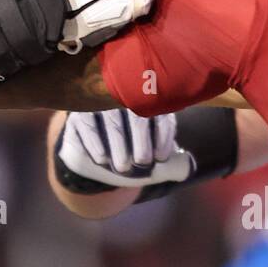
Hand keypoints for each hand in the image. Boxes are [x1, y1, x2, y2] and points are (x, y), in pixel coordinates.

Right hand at [57, 109, 194, 188]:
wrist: (98, 148)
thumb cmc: (132, 150)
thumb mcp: (153, 155)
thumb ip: (172, 163)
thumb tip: (187, 169)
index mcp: (149, 102)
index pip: (160, 113)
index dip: (162, 135)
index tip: (160, 158)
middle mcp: (126, 97)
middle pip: (136, 116)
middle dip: (141, 142)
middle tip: (142, 163)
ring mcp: (101, 102)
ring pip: (112, 120)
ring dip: (118, 145)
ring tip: (123, 167)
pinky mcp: (80, 112)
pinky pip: (88, 124)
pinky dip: (95, 142)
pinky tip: (102, 159)